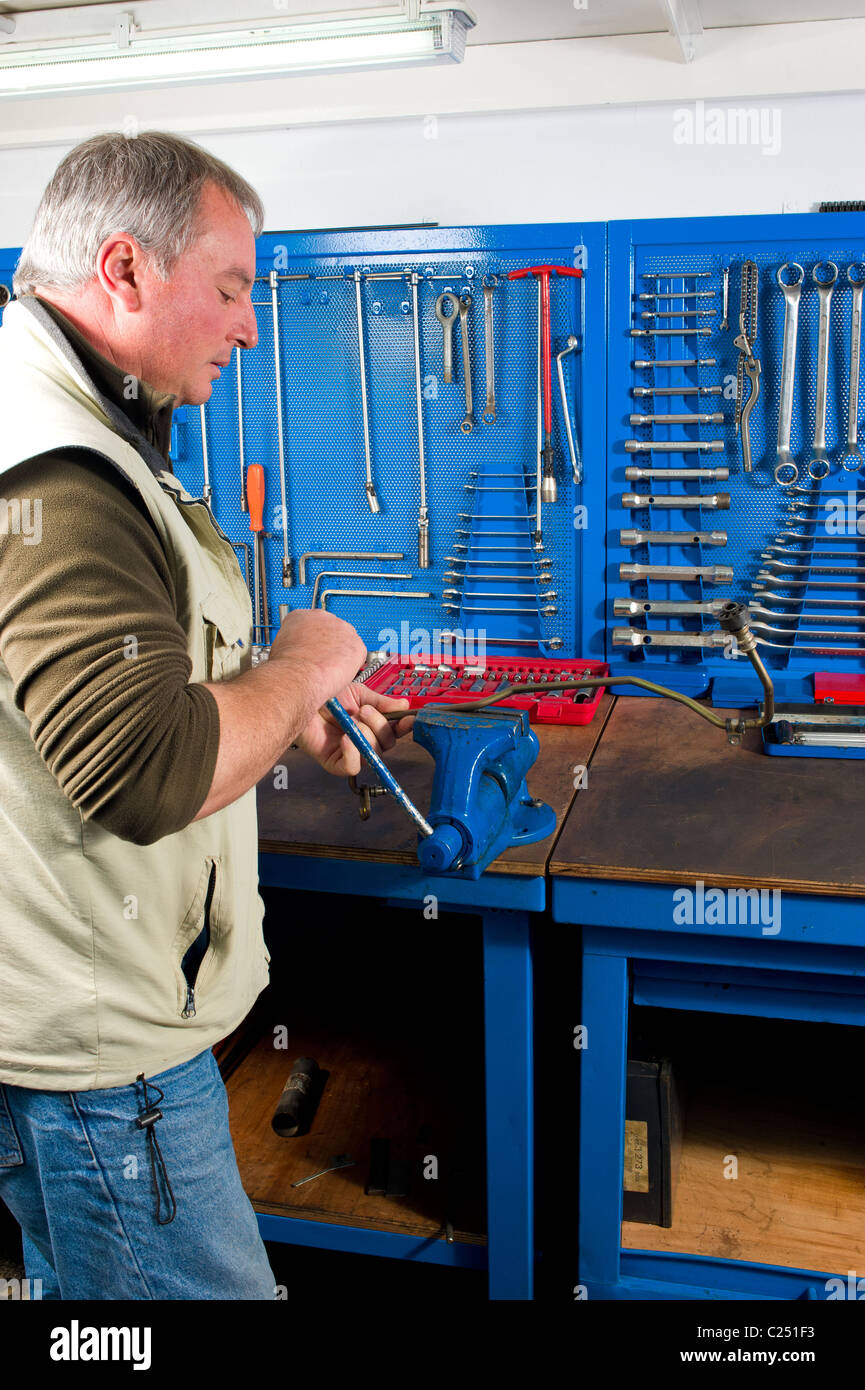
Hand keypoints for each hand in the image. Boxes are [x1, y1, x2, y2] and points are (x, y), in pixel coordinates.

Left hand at [295, 682, 415, 776]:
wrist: (300, 697)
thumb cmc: (327, 696)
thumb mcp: (359, 694)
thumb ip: (381, 702)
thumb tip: (404, 705)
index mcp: (371, 724)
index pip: (394, 731)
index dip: (404, 726)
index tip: (408, 719)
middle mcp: (363, 740)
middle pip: (387, 744)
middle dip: (379, 726)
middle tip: (364, 711)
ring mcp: (350, 753)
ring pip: (373, 754)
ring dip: (366, 735)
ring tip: (352, 719)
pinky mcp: (334, 763)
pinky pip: (352, 766)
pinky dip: (352, 752)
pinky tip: (345, 737)